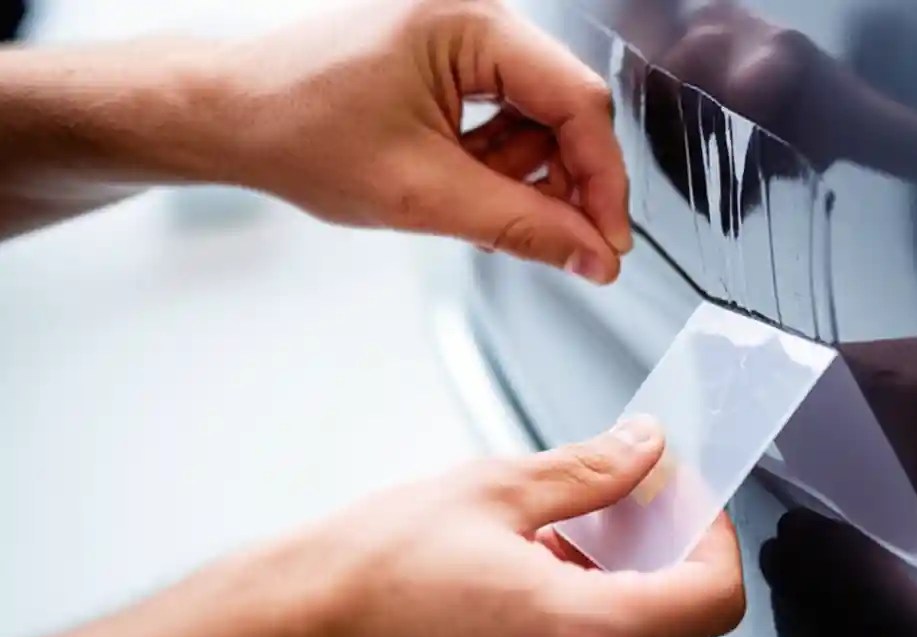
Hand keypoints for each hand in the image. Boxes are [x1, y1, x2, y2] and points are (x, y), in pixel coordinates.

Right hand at [0, 417, 744, 636]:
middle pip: (678, 618)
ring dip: (624, 579)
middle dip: (664, 548)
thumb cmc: (368, 576)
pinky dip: (588, 612)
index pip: (714, 595)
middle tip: (630, 493)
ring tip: (569, 526)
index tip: (686, 494)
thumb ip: (593, 470)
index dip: (713, 532)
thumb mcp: (496, 491)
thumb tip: (644, 449)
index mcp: (588, 635)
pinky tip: (540, 564)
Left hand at [214, 0, 629, 282]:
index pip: (577, 102)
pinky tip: (453, 179)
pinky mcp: (449, 56)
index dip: (602, 181)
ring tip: (456, 196)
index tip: (608, 241)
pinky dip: (491, 161)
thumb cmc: (296, 131)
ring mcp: (462, 34)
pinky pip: (504, 115)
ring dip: (515, 174)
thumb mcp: (422, 194)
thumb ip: (521, 225)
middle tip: (546, 238)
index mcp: (469, 23)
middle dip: (556, 180)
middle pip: (563, 109)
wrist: (229, 116)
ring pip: (537, 119)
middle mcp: (474, 15)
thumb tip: (592, 253)